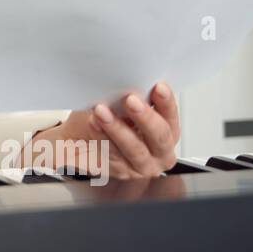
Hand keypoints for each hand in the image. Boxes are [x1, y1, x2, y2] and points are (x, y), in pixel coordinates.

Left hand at [25, 81, 180, 179]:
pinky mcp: (119, 172)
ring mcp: (140, 165)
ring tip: (102, 111)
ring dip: (117, 128)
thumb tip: (134, 78)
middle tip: (131, 100)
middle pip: (159, 137)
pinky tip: (93, 123)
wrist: (80, 139)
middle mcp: (159, 153)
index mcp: (168, 132)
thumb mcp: (124, 104)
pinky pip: (111, 156)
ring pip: (134, 149)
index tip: (158, 87)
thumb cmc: (109, 118)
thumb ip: (136, 97)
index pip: (172, 117)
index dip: (166, 103)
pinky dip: (101, 137)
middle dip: (145, 117)